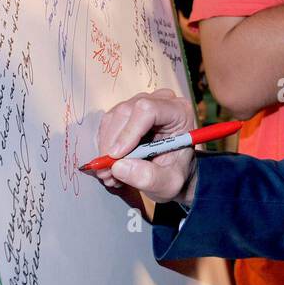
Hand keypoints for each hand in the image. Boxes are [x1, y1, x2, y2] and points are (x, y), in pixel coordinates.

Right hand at [90, 89, 196, 203]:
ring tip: (112, 174)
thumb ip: (149, 177)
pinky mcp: (126, 113)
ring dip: (106, 148)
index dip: (129, 132)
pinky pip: (107, 125)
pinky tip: (113, 166)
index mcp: (179, 112)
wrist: (172, 170)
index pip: (148, 110)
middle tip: (108, 173)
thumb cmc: (176, 172)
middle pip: (126, 112)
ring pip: (112, 119)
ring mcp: (141, 103)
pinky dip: (104, 147)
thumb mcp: (169, 183)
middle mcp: (160, 101)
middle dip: (112, 144)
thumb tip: (118, 167)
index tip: (117, 157)